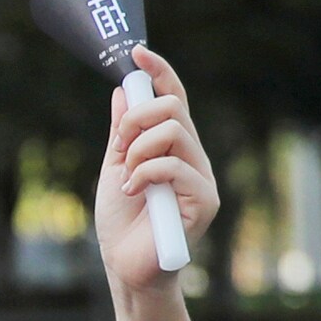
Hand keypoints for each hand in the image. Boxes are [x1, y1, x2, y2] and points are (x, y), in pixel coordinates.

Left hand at [97, 46, 216, 291]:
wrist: (125, 266)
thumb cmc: (122, 222)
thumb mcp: (115, 166)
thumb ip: (122, 132)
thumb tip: (122, 91)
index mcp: (173, 146)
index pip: (174, 97)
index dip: (159, 72)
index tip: (136, 53)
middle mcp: (192, 157)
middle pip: (173, 107)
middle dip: (137, 118)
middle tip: (120, 146)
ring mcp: (201, 177)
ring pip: (174, 131)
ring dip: (138, 150)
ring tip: (128, 178)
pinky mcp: (205, 200)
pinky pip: (175, 165)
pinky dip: (145, 173)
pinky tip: (134, 192)